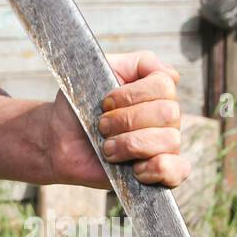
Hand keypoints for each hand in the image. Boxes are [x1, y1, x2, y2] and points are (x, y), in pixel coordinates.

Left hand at [45, 51, 189, 189]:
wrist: (58, 140)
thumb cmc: (78, 106)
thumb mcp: (101, 70)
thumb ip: (137, 63)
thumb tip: (170, 74)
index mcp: (154, 91)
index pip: (165, 85)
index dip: (132, 95)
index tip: (105, 103)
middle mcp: (165, 117)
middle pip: (169, 113)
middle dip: (128, 120)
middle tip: (103, 127)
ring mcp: (163, 146)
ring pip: (170, 140)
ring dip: (132, 144)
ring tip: (108, 149)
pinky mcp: (157, 173)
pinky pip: (178, 170)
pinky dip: (157, 168)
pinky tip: (135, 169)